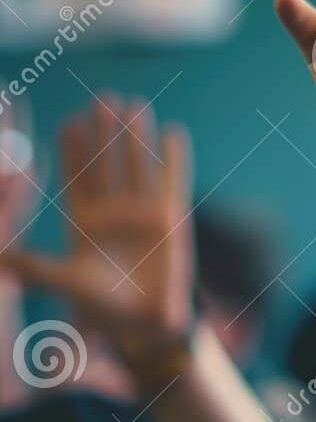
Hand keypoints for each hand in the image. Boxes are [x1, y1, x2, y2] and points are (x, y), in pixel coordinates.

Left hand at [2, 98, 192, 350]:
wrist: (146, 323)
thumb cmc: (102, 307)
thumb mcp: (63, 284)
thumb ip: (34, 268)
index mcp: (84, 222)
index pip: (77, 177)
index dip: (73, 150)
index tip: (69, 122)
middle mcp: (113, 211)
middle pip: (107, 163)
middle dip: (104, 132)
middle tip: (100, 99)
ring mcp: (143, 212)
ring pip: (138, 165)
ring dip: (135, 136)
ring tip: (132, 104)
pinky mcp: (172, 219)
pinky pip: (174, 181)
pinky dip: (174, 158)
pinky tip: (172, 132)